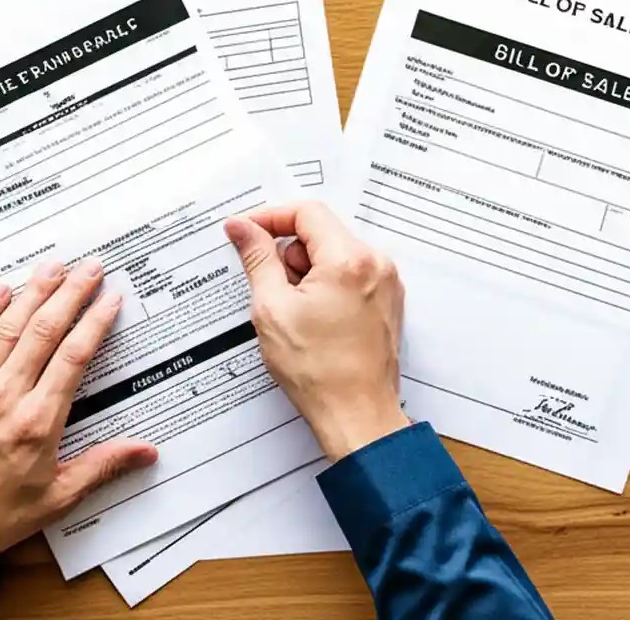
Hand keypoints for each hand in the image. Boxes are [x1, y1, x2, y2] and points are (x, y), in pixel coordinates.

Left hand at [0, 258, 157, 568]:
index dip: (95, 321)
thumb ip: (103, 467)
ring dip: (32, 292)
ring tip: (52, 266)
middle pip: (44, 331)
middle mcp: (4, 398)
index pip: (74, 357)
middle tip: (90, 267)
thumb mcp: (57, 498)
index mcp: (38, 423)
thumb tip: (147, 451)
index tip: (110, 298)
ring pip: (7, 328)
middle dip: (70, 293)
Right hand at [224, 201, 407, 461]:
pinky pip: (350, 276)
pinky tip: (315, 321)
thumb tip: (243, 228)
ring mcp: (386, 283)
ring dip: (307, 274)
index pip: (306, 212)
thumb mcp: (272, 309)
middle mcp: (375, 265)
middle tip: (274, 292)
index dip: (270, 218)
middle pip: (322, 233)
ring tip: (297, 315)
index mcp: (349, 260)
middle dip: (290, 256)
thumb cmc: (320, 373)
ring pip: (334, 256)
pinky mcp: (387, 301)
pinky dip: (327, 287)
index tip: (248, 233)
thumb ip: (257, 259)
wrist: (357, 415)